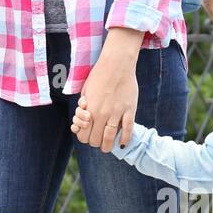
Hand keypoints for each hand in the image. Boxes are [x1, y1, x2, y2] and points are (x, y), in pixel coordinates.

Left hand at [73, 30, 141, 151]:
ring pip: (110, 138)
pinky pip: (127, 129)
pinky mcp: (129, 110)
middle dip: (96, 143)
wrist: (116, 64)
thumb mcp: (86, 91)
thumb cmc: (99, 75)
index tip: (89, 137)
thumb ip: (85, 107)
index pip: (83, 136)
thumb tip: (85, 119)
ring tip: (109, 148)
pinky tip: (123, 143)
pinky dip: (125, 139)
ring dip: (108, 146)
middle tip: (99, 142)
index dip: (85, 139)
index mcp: (89, 110)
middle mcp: (101, 114)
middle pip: (96, 140)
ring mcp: (116, 112)